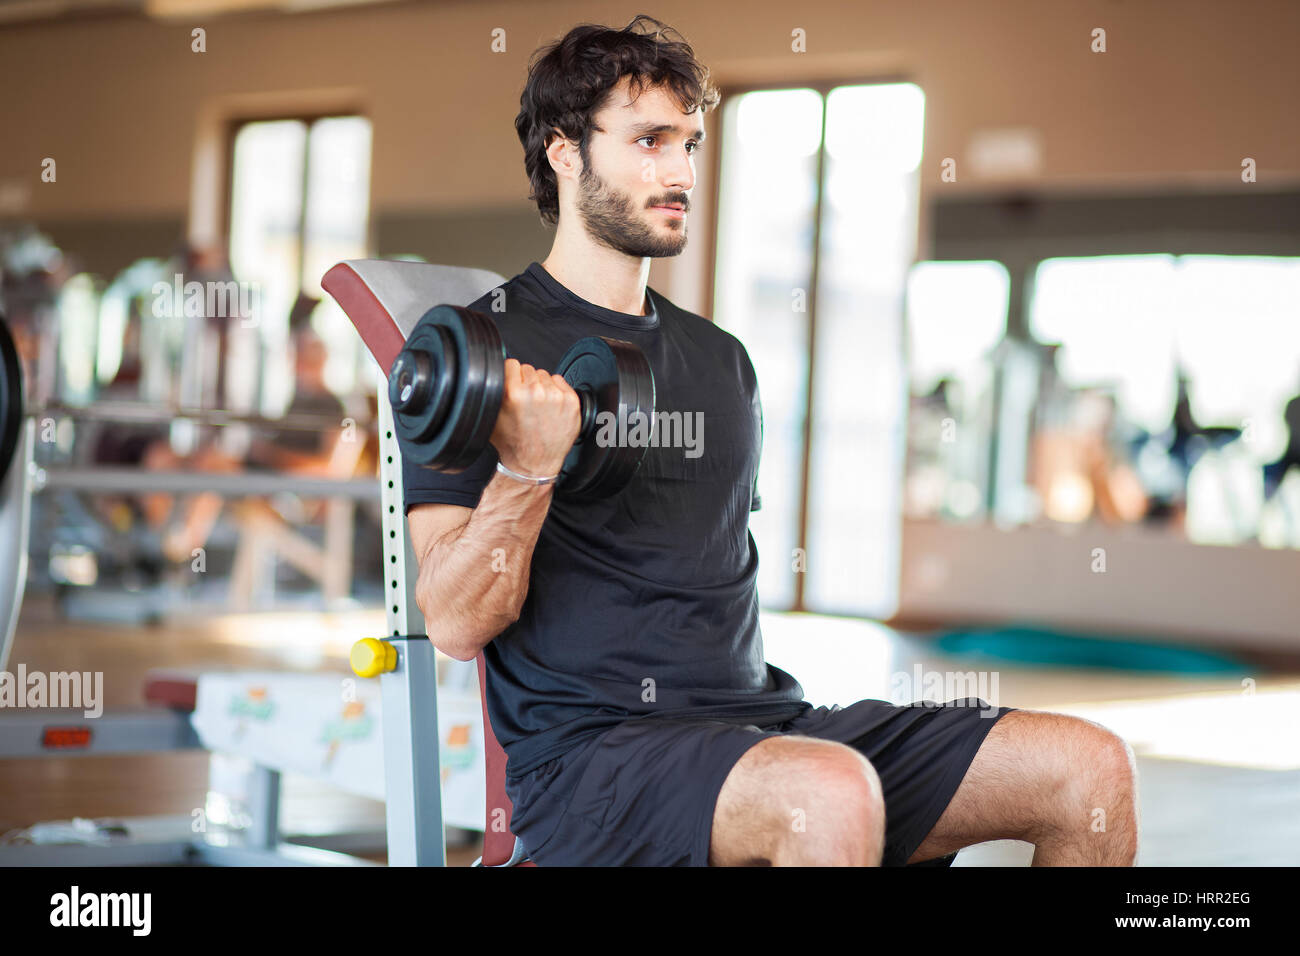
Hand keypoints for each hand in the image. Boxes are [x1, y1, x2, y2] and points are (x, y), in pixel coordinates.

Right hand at [488, 359, 580, 477]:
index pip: (512, 364)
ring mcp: (555, 396)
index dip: (511, 375)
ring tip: (538, 408)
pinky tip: (550, 408)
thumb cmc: (514, 444)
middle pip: (528, 369)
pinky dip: (556, 391)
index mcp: (513, 393)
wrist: (535, 463)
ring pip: (544, 375)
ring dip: (541, 387)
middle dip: (526, 382)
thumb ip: (494, 391)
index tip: (513, 385)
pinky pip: (560, 381)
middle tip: (526, 402)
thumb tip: (496, 371)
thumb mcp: (493, 416)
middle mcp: (535, 392)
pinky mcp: (571, 400)